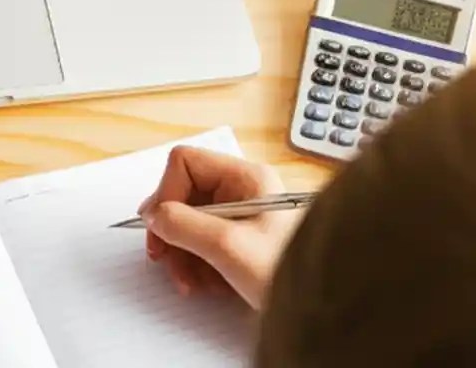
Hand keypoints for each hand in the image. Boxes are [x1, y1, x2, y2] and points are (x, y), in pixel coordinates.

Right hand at [137, 147, 300, 309]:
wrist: (322, 313)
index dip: (166, 193)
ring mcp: (243, 217)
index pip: (185, 163)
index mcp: (245, 178)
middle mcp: (243, 191)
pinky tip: (204, 285)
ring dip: (181, 253)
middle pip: (184, 194)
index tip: (161, 227)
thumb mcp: (227, 246)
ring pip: (190, 222)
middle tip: (163, 258)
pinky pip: (204, 243)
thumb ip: (182, 224)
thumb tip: (152, 215)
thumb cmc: (286, 272)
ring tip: (188, 281)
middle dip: (171, 229)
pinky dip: (196, 264)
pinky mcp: (242, 242)